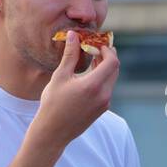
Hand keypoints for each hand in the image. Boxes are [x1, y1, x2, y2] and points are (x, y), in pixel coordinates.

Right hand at [30, 31, 119, 148]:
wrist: (52, 132)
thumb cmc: (52, 103)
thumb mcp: (60, 76)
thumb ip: (70, 55)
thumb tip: (73, 34)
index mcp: (94, 85)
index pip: (112, 62)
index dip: (108, 50)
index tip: (97, 44)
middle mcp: (104, 95)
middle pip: (115, 70)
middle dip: (108, 57)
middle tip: (97, 48)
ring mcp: (104, 104)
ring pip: (111, 80)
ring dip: (105, 68)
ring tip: (93, 59)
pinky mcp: (102, 110)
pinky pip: (107, 89)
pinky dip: (102, 79)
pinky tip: (90, 76)